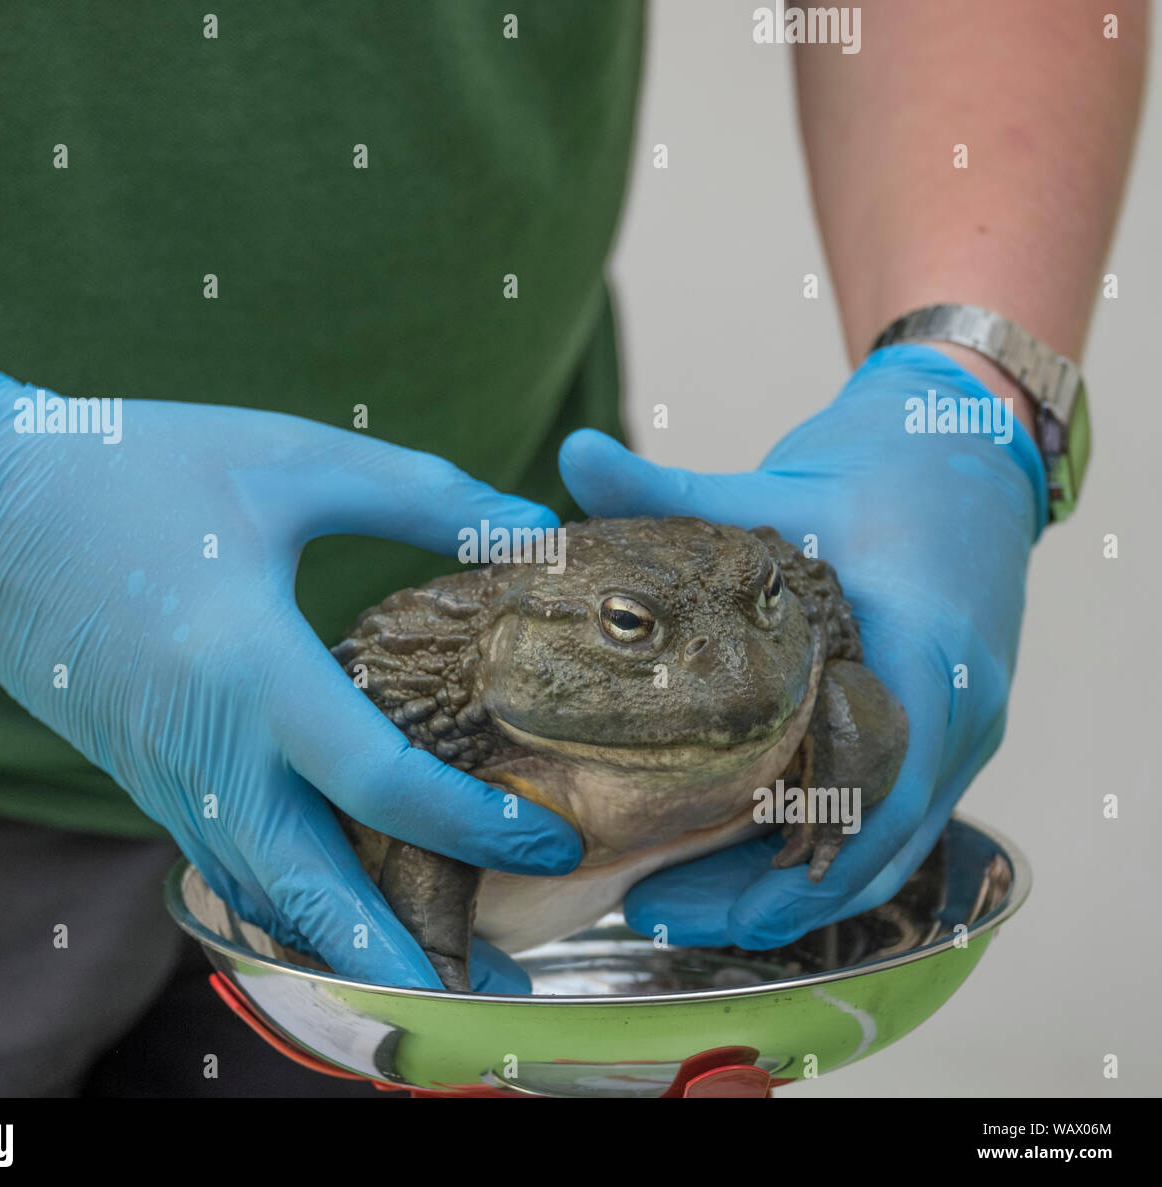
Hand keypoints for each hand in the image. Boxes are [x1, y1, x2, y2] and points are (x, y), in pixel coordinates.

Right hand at [0, 339, 581, 987]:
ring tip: (440, 976)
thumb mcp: (291, 460)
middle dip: (403, 960)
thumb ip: (420, 495)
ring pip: (266, 898)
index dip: (474, 823)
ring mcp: (166, 773)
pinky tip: (346, 906)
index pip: (379, 781)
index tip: (550, 842)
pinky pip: (228, 866)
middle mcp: (206, 746)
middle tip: (493, 997)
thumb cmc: (140, 467)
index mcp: (248, 665)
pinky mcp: (146, 776)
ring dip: (350, 950)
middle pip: (310, 895)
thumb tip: (535, 528)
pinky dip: (292, 908)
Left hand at [558, 343, 1045, 947]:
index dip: (795, 865)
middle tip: (652, 913)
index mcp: (928, 649)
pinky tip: (731, 858)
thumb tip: (575, 454)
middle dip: (766, 899)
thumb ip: (671, 488)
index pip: (874, 790)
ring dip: (785, 888)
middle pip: (869, 845)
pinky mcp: (940, 735)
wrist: (968, 455)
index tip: (701, 899)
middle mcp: (958, 709)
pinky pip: (883, 819)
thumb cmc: (882, 474)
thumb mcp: (777, 486)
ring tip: (675, 902)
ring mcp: (959, 729)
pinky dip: (813, 849)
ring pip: (877, 846)